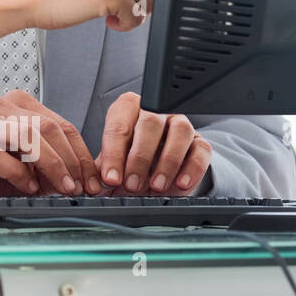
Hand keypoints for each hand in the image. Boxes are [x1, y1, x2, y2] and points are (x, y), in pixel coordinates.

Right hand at [0, 91, 102, 196]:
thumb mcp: (25, 167)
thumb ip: (52, 165)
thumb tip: (88, 179)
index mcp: (16, 107)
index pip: (62, 124)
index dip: (82, 155)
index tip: (94, 181)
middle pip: (49, 128)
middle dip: (72, 162)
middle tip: (80, 189)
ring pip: (30, 136)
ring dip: (52, 166)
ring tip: (61, 189)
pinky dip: (19, 174)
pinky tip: (27, 188)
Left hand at [95, 91, 211, 194]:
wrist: (156, 170)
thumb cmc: (128, 161)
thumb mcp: (113, 162)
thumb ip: (104, 170)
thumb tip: (93, 186)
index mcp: (127, 108)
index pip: (119, 126)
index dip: (113, 154)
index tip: (111, 178)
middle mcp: (156, 111)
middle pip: (150, 124)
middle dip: (139, 158)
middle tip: (131, 184)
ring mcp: (180, 123)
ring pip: (179, 132)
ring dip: (167, 162)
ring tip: (155, 186)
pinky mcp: (200, 141)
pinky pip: (201, 150)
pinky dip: (192, 169)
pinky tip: (180, 184)